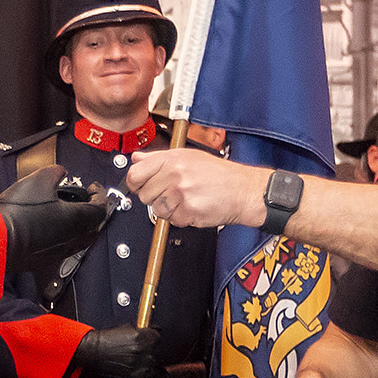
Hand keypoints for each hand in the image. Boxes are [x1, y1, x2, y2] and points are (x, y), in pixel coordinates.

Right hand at [0, 166, 112, 297]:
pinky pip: (60, 256)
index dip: (100, 195)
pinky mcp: (43, 263)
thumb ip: (56, 173)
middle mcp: (72, 240)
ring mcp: (58, 254)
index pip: (100, 208)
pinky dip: (63, 245)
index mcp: (77, 219)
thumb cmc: (18, 212)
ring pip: (79, 243)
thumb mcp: (39, 179)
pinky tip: (55, 239)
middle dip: (94, 214)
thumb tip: (60, 173)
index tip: (94, 188)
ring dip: (81, 230)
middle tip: (89, 203)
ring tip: (73, 219)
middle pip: (94, 229)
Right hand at [71, 326, 160, 377]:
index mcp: (144, 337)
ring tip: (139, 360)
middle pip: (158, 351)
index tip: (148, 340)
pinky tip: (142, 370)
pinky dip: (149, 376)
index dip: (152, 338)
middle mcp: (145, 350)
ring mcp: (142, 364)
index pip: (158, 337)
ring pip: (155, 364)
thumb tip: (153, 330)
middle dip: (151, 350)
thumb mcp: (127, 328)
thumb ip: (143, 330)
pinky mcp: (137, 375)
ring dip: (149, 362)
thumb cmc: (107, 340)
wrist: (95, 351)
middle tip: (140, 350)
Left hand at [127, 148, 260, 227]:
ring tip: (185, 200)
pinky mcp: (188, 211)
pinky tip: (193, 207)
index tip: (140, 186)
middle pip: (144, 195)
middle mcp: (175, 174)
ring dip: (169, 210)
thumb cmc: (219, 174)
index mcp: (172, 159)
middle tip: (173, 193)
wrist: (243, 190)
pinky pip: (172, 220)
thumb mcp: (188, 156)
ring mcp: (181, 193)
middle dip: (155, 197)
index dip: (135, 183)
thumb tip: (137, 158)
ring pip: (157, 210)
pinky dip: (181, 218)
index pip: (135, 174)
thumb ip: (158, 158)